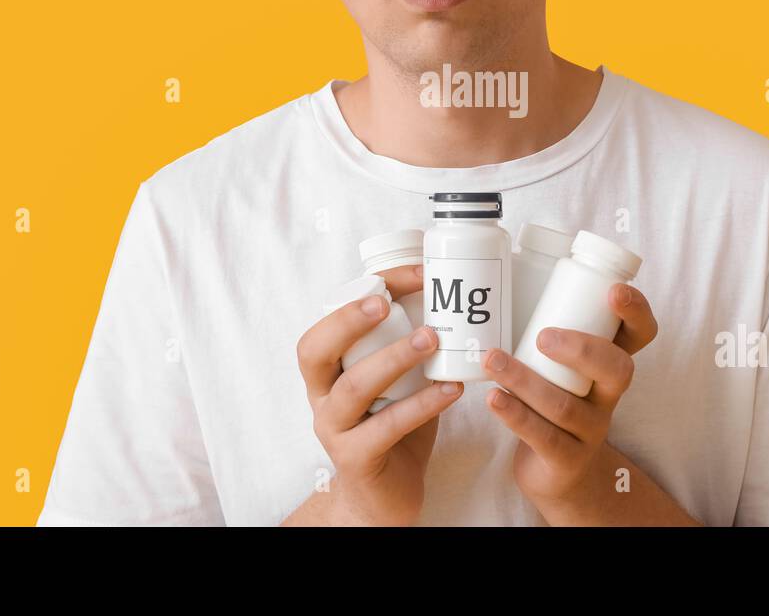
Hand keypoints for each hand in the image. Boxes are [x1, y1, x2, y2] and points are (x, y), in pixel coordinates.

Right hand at [296, 264, 463, 525]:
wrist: (385, 497)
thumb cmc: (394, 426)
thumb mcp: (396, 380)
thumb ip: (407, 343)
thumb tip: (453, 293)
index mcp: (327, 368)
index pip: (328, 320)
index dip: (361, 293)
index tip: (412, 272)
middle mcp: (321, 396)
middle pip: (315, 350)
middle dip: (348, 321)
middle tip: (387, 302)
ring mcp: (334, 429)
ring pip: (353, 389)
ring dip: (393, 359)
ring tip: (432, 340)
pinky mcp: (356, 459)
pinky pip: (385, 428)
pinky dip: (421, 406)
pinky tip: (451, 391)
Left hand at [482, 281, 657, 508]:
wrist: (556, 471)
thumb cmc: (552, 395)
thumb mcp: (560, 361)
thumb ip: (546, 319)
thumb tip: (504, 262)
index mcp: (611, 361)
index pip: (641, 334)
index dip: (636, 312)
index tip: (612, 291)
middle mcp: (608, 395)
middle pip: (617, 370)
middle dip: (582, 349)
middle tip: (542, 335)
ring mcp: (590, 430)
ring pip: (565, 405)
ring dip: (525, 380)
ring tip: (492, 360)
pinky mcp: (565, 459)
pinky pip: (544, 438)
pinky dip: (515, 415)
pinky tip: (493, 399)